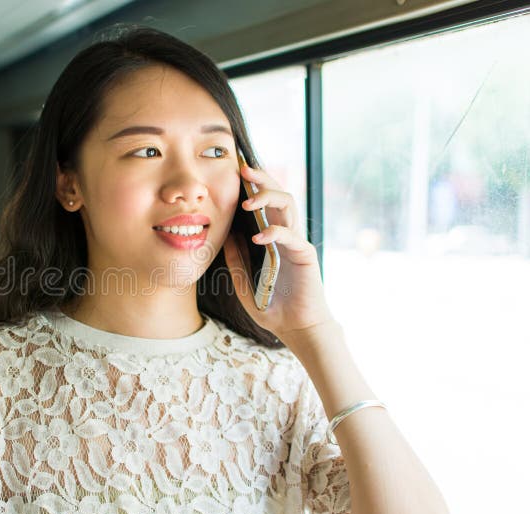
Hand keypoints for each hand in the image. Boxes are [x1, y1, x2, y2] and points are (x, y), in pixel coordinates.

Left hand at [222, 163, 336, 341]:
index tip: (235, 172)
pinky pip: (291, 235)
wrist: (294, 328)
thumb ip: (235, 259)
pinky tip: (258, 237)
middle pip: (279, 194)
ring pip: (288, 205)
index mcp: (272, 237)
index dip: (253, 185)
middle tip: (244, 169)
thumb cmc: (271, 305)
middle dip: (262, 178)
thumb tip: (224, 235)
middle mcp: (286, 234)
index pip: (264, 203)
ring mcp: (296, 242)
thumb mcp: (243, 281)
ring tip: (247, 203)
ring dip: (268, 198)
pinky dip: (275, 232)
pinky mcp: (305, 255)